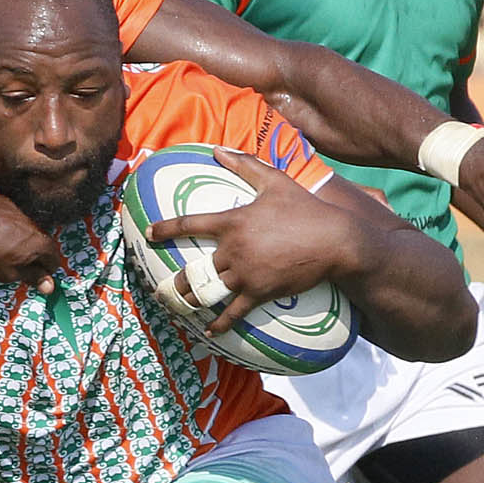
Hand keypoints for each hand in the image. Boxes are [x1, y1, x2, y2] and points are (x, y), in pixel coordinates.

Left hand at [0, 194, 55, 285]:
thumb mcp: (10, 273)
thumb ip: (33, 277)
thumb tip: (50, 286)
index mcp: (41, 245)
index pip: (54, 261)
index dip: (45, 272)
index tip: (34, 277)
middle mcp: (36, 226)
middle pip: (42, 245)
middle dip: (34, 257)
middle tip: (19, 265)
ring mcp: (22, 213)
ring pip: (28, 232)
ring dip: (22, 241)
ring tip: (4, 249)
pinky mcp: (8, 205)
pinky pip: (14, 220)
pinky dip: (10, 228)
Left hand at [148, 148, 357, 331]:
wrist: (334, 241)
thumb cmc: (305, 208)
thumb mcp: (275, 181)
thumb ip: (244, 165)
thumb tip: (218, 149)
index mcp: (232, 222)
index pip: (189, 225)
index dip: (165, 229)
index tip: (149, 234)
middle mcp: (233, 250)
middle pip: (193, 271)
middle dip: (174, 284)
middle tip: (160, 291)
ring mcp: (245, 275)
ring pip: (208, 293)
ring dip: (189, 304)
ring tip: (178, 309)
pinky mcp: (259, 293)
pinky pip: (233, 313)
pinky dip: (220, 325)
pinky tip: (210, 333)